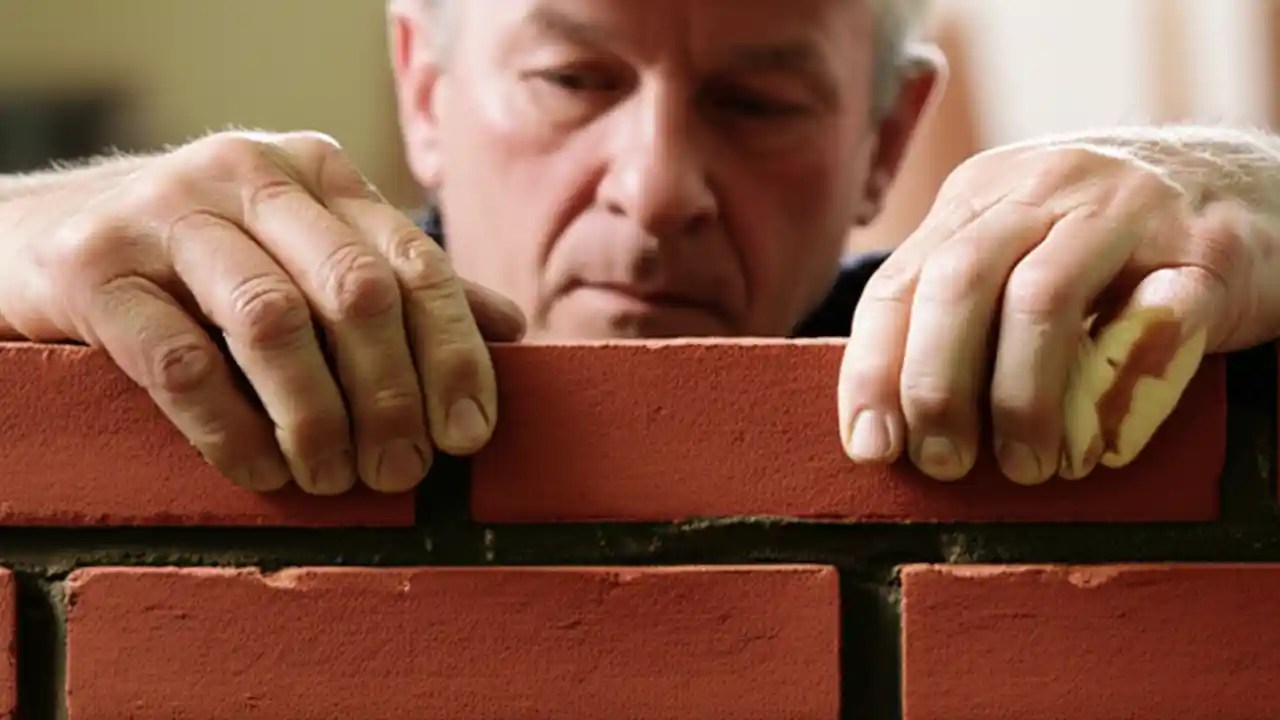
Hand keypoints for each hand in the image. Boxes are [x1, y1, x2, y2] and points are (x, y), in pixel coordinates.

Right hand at [8, 131, 524, 494]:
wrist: (45, 240)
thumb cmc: (206, 266)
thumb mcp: (308, 258)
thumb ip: (400, 287)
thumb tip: (511, 327)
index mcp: (319, 172)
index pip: (412, 265)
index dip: (452, 356)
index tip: (469, 436)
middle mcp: (249, 173)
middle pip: (354, 292)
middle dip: (390, 397)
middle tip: (400, 473)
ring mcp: (168, 211)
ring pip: (273, 323)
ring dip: (316, 419)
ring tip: (330, 479)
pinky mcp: (94, 264)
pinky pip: (184, 363)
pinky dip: (234, 432)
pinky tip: (261, 471)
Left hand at [838, 141, 1261, 484]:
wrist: (1257, 186)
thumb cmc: (1111, 249)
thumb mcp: (1020, 253)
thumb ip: (957, 313)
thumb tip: (885, 423)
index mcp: (982, 195)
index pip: (899, 283)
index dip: (873, 370)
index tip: (870, 446)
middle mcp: (1046, 187)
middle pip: (958, 282)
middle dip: (936, 386)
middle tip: (942, 464)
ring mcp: (1130, 209)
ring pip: (1043, 297)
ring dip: (1021, 397)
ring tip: (1024, 467)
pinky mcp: (1209, 250)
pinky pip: (1155, 323)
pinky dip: (1116, 394)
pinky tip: (1099, 448)